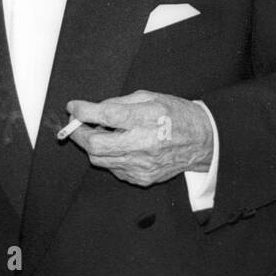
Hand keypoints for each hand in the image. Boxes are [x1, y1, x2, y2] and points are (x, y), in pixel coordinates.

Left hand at [64, 90, 212, 186]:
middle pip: (95, 144)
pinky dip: (109, 157)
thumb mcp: (150, 97)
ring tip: (99, 134)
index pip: (105, 115)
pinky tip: (119, 147)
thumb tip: (94, 109)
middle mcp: (142, 144)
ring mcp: (141, 165)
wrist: (202, 141)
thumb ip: (120, 102)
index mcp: (145, 118)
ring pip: (99, 159)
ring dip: (92, 146)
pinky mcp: (141, 178)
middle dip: (78, 133)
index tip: (73, 107)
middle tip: (75, 124)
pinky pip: (113, 169)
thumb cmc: (177, 115)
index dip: (82, 111)